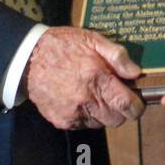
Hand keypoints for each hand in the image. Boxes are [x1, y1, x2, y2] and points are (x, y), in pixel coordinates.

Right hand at [24, 27, 143, 129]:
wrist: (28, 59)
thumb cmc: (62, 45)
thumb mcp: (92, 40)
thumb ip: (117, 56)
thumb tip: (135, 73)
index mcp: (96, 78)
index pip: (126, 105)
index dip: (136, 107)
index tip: (136, 102)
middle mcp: (85, 100)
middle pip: (116, 119)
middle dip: (120, 109)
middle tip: (114, 94)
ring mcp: (72, 113)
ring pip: (101, 123)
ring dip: (103, 112)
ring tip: (93, 93)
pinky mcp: (61, 121)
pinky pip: (83, 125)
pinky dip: (86, 116)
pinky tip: (79, 98)